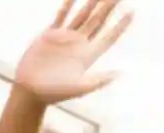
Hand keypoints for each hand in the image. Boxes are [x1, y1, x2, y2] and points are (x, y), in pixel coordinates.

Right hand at [15, 0, 132, 103]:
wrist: (31, 90)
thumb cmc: (55, 93)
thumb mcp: (79, 88)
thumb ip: (98, 80)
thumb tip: (119, 74)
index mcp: (88, 56)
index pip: (108, 37)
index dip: (120, 26)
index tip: (132, 12)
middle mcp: (79, 44)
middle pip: (98, 22)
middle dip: (108, 8)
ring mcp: (65, 38)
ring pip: (82, 16)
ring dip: (91, 4)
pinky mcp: (50, 35)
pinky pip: (61, 17)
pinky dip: (67, 7)